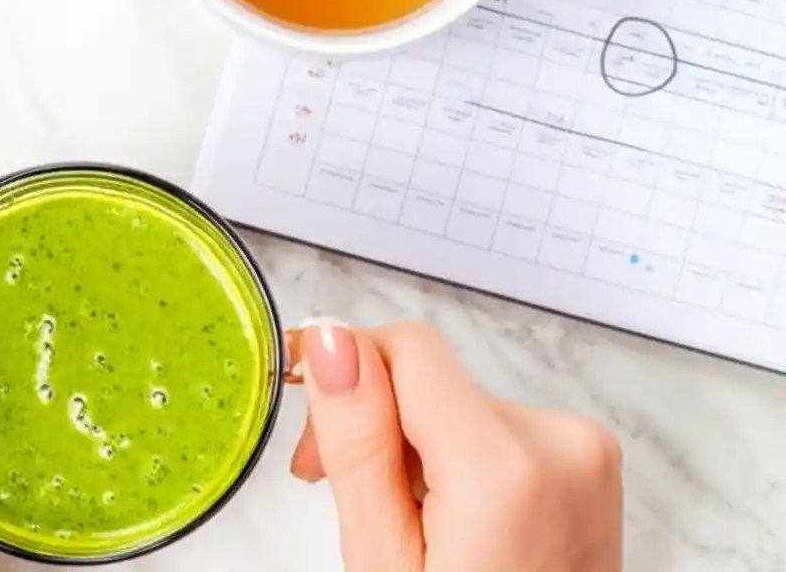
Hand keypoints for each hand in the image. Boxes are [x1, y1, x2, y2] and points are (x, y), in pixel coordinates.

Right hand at [288, 319, 621, 571]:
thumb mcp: (383, 557)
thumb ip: (357, 443)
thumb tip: (331, 341)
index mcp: (506, 466)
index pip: (407, 347)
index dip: (343, 370)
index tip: (307, 409)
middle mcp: (561, 441)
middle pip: (428, 376)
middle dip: (370, 421)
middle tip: (331, 488)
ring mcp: (582, 450)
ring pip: (455, 401)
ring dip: (410, 444)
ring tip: (395, 517)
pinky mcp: (584, 459)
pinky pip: (492, 425)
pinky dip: (453, 458)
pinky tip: (440, 515)